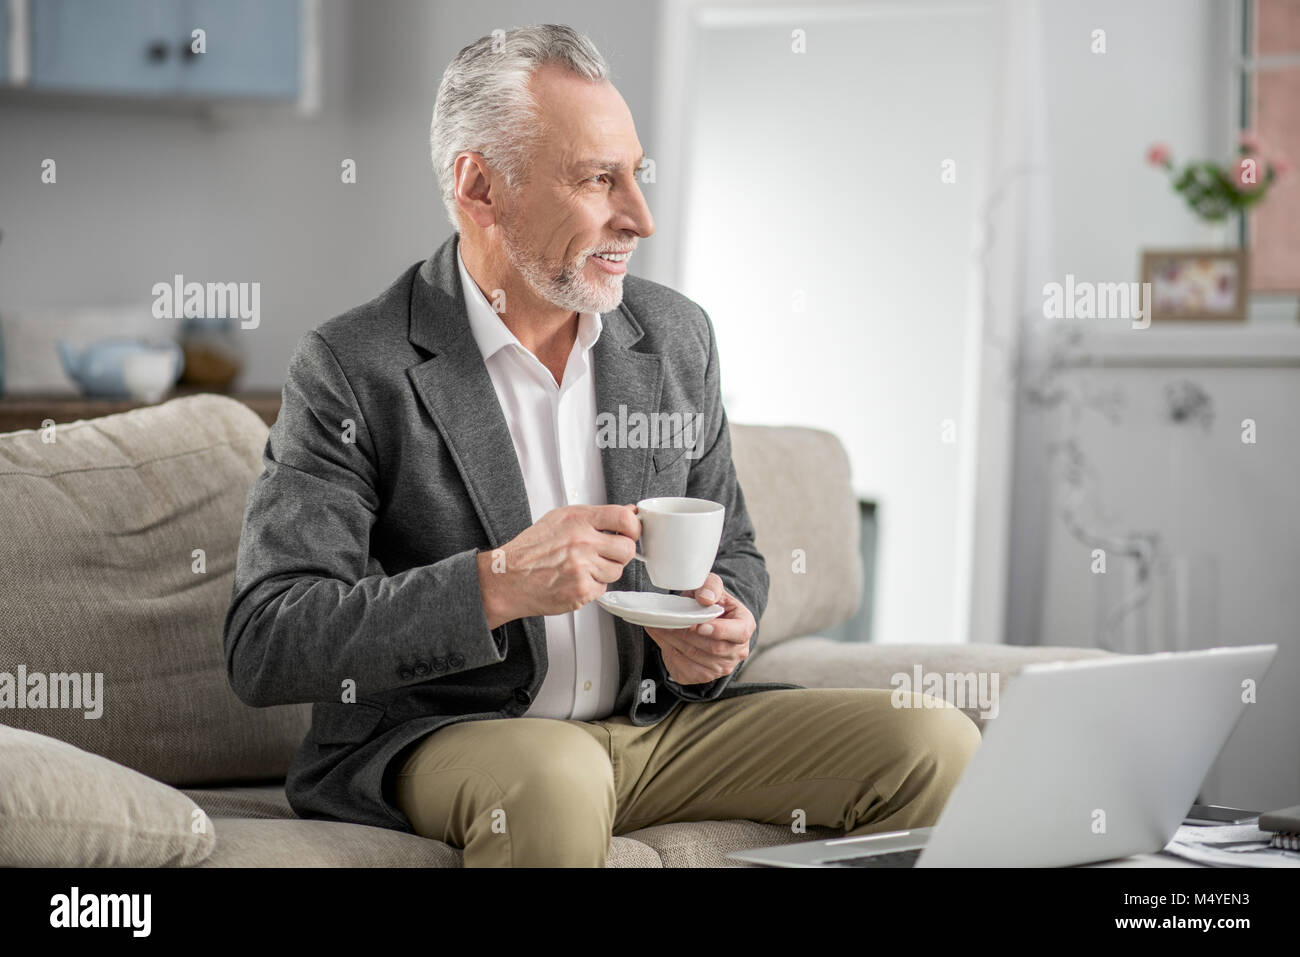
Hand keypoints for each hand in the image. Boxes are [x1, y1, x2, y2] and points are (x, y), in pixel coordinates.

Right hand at [477, 504, 638, 627]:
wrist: (507, 578)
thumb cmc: (531, 549)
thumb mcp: (561, 519)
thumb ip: (596, 517)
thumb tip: (628, 512)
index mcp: (577, 520)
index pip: (624, 519)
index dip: (633, 527)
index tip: (631, 532)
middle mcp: (581, 542)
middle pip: (627, 548)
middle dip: (621, 552)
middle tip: (607, 553)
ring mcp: (582, 568)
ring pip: (617, 571)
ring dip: (605, 571)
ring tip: (584, 567)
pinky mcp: (581, 591)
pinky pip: (602, 588)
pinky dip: (592, 586)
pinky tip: (575, 580)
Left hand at [645, 572, 754, 686]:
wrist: (702, 620)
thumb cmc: (710, 602)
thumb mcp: (712, 586)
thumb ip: (711, 587)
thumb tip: (705, 598)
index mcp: (745, 626)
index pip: (738, 633)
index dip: (719, 631)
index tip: (700, 626)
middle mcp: (738, 650)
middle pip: (713, 647)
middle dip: (688, 634)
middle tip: (667, 622)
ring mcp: (722, 667)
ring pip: (697, 658)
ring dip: (675, 642)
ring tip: (660, 627)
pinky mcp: (704, 676)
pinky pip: (686, 669)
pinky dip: (671, 653)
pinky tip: (662, 639)